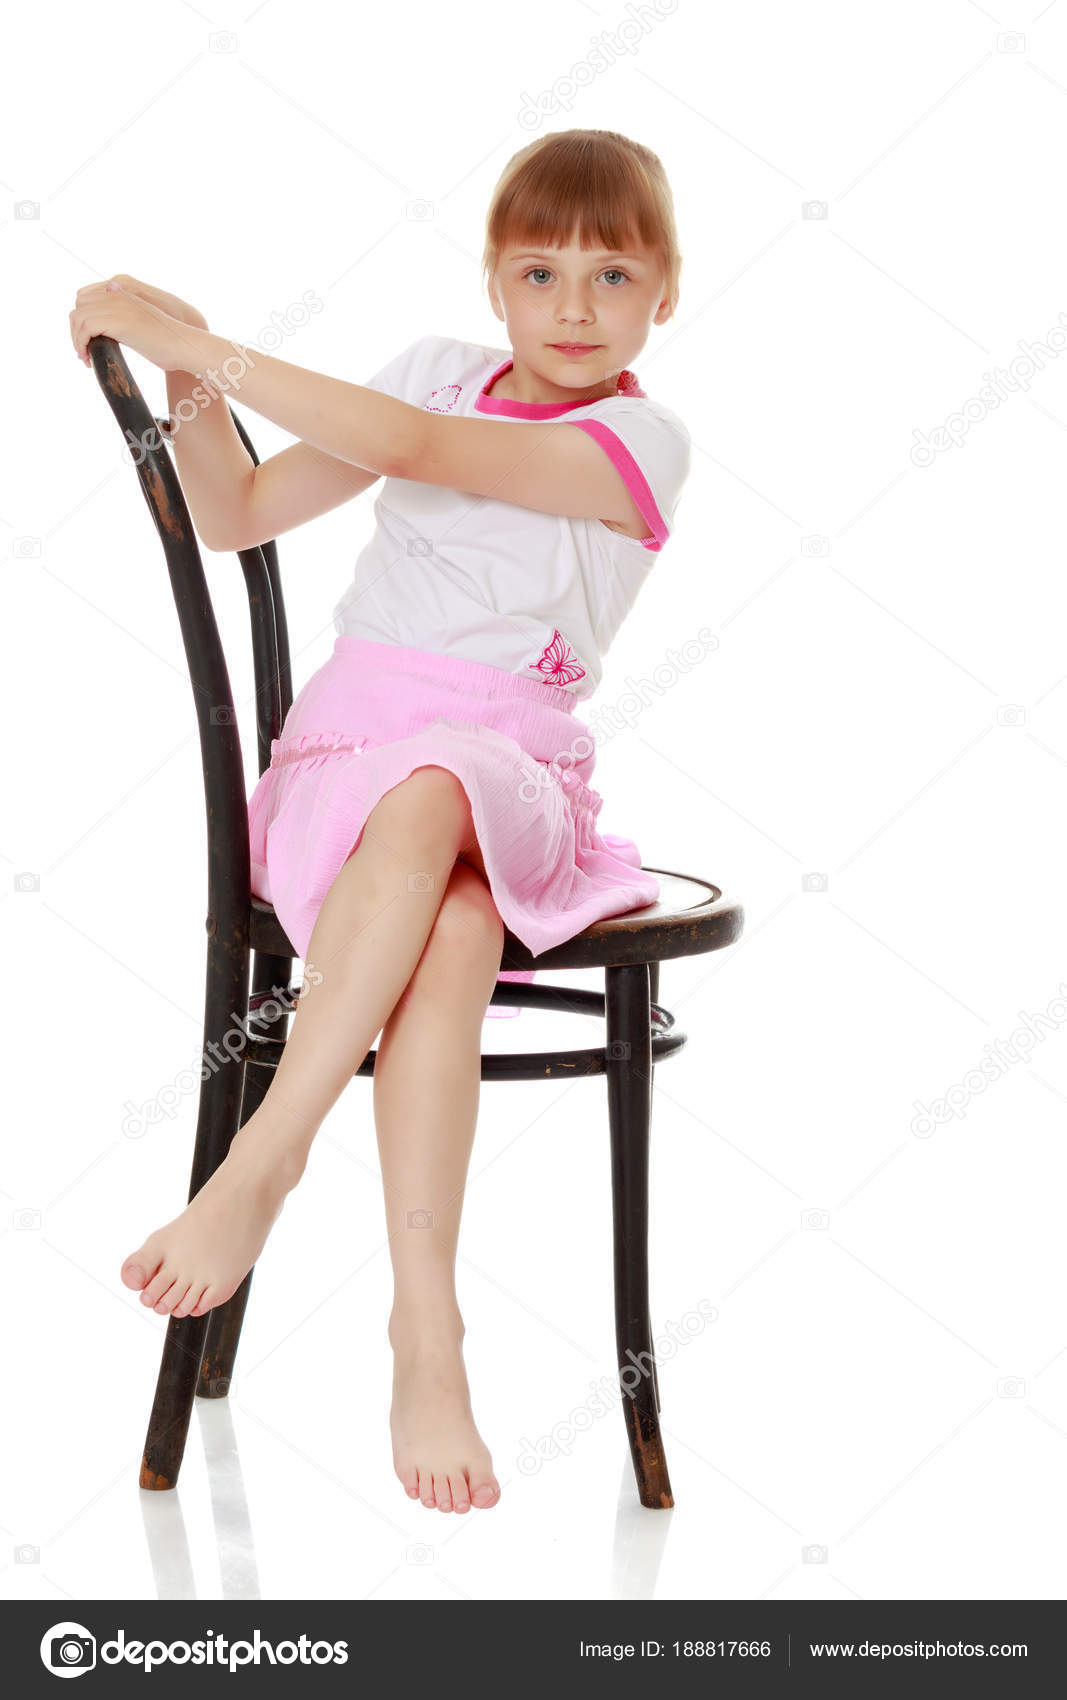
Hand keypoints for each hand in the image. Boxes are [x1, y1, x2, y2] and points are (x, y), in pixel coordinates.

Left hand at [69, 274, 205, 372]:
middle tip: (84, 351)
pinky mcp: (116, 320)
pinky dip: (81, 344)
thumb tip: (101, 332)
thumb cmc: (167, 342)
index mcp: (123, 290)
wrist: (184, 345)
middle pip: (79, 305)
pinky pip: (85, 328)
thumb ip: (122, 320)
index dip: (82, 319)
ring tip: (85, 357)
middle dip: (77, 329)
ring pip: (78, 317)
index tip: (87, 341)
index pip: (87, 297)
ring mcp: (116, 305)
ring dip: (77, 339)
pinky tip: (88, 358)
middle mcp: (117, 292)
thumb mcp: (140, 323)